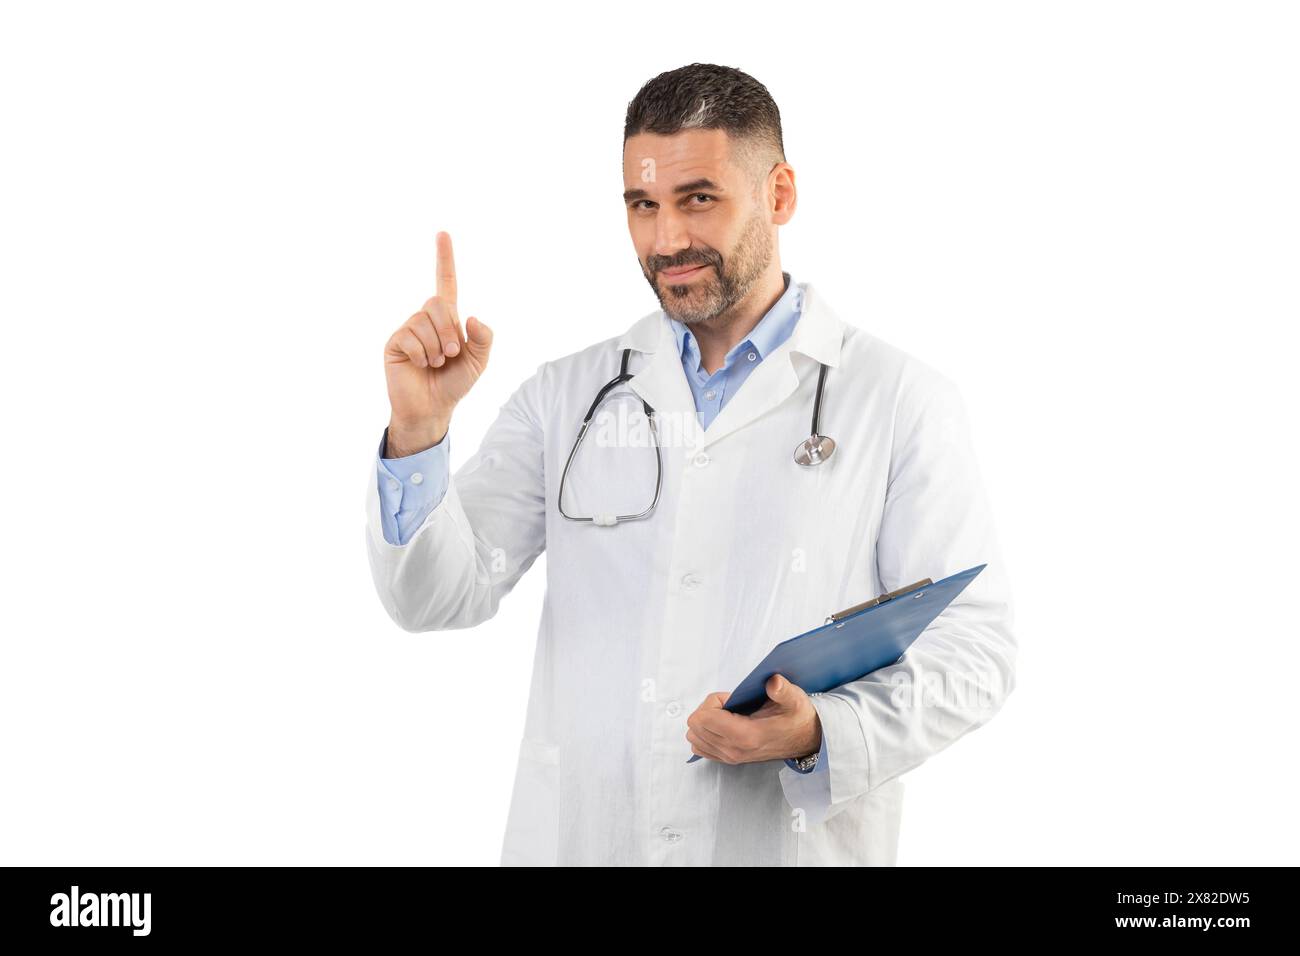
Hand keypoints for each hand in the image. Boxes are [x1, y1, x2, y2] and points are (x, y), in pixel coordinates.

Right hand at [383, 231, 493, 454]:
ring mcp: (408, 328)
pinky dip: (422, 354)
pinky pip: (411, 337)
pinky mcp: (395, 342)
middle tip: (450, 354)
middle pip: (437, 303)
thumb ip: (483, 339)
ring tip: (434, 363)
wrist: (432, 407)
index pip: (445, 282)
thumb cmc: (454, 383)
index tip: (442, 233)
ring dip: (436, 347)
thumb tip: (472, 317)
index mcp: (447, 318)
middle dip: (449, 330)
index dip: (445, 259)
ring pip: (424, 321)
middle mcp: (425, 318)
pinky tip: (420, 365)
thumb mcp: (479, 361)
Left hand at [685, 675, 822, 764]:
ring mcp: (730, 757)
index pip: (703, 718)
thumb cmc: (797, 717)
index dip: (714, 701)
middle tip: (729, 704)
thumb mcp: (794, 698)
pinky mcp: (729, 759)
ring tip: (726, 714)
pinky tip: (722, 725)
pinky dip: (705, 733)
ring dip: (705, 721)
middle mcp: (734, 750)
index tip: (731, 698)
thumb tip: (773, 682)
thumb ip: (782, 690)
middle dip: (707, 709)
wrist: (806, 739)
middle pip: (695, 726)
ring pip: (694, 737)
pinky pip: (700, 747)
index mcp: (746, 735)